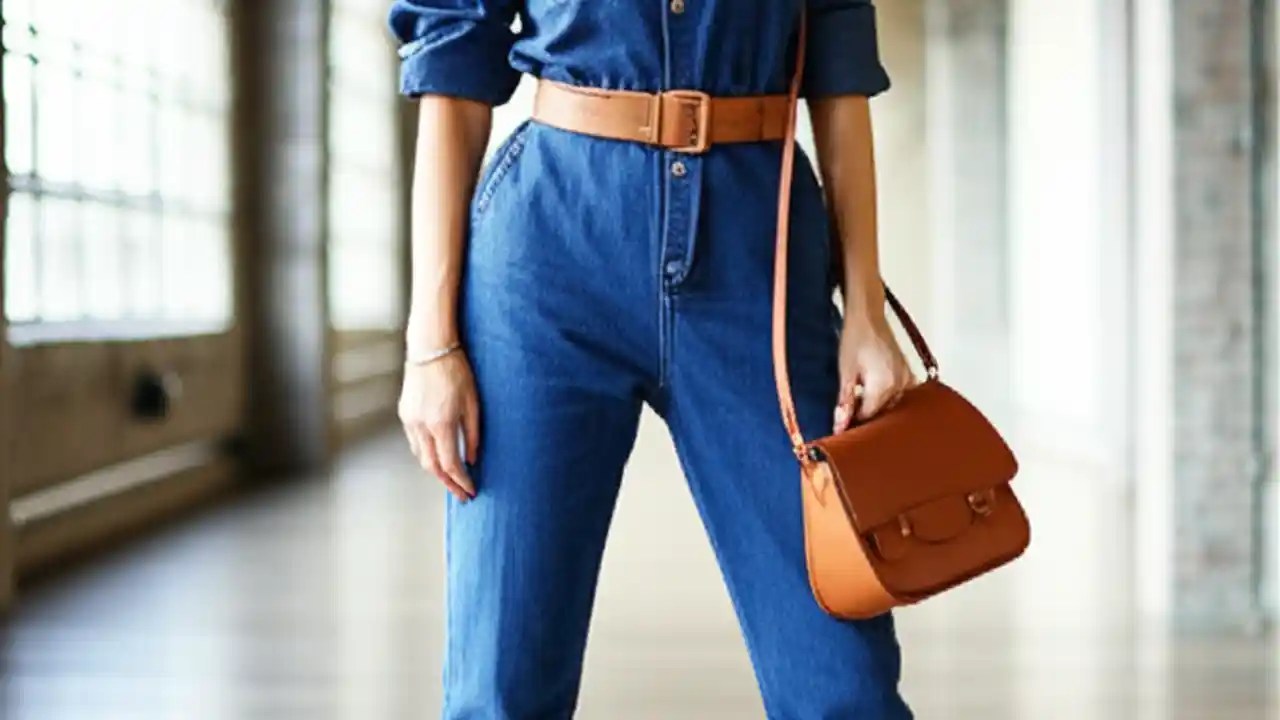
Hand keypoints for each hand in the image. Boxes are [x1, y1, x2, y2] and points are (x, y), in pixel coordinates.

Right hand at [398, 350, 480, 501]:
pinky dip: (426, 453)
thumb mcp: (473, 402)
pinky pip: (414, 442)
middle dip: (447, 483)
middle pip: (432, 466)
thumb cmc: (456, 371)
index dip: (461, 481)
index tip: (470, 491)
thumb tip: (472, 459)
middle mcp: (421, 426)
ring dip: (435, 470)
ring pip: (420, 456)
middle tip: (461, 494)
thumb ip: (472, 434)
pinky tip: (437, 454)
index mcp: (441, 424)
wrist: (430, 349)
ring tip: (451, 478)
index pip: (450, 464)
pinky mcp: (404, 414)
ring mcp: (409, 420)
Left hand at [832, 312, 915, 432]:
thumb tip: (841, 424)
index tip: (841, 422)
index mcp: (884, 386)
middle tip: (847, 409)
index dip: (853, 422)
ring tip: (858, 396)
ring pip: (890, 404)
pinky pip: (899, 393)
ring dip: (875, 405)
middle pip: (881, 412)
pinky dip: (886, 396)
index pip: (868, 417)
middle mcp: (900, 384)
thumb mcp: (845, 373)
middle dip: (864, 414)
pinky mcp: (907, 372)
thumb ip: (845, 402)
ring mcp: (906, 378)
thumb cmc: (855, 338)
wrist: (867, 316)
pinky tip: (873, 390)